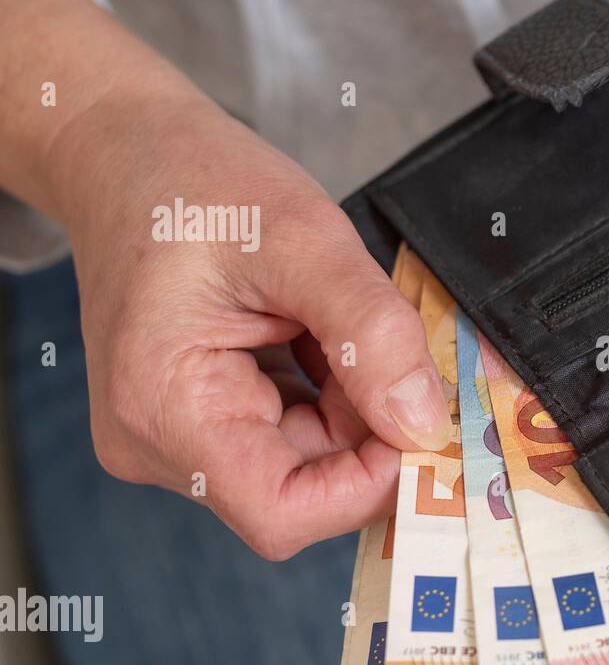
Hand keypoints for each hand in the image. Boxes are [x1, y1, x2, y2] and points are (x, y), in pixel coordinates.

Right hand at [52, 95, 450, 558]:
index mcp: (164, 408)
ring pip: (311, 464)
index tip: (424, 422)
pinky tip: (320, 336)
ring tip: (337, 324)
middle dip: (370, 431)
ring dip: (354, 407)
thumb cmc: (196, 182)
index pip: (282, 512)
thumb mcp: (306, 239)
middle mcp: (159, 444)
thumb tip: (425, 425)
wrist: (127, 152)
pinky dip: (334, 396)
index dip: (367, 485)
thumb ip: (373, 334)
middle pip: (304, 490)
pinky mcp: (203, 421)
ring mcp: (179, 439)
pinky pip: (296, 438)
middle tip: (395, 350)